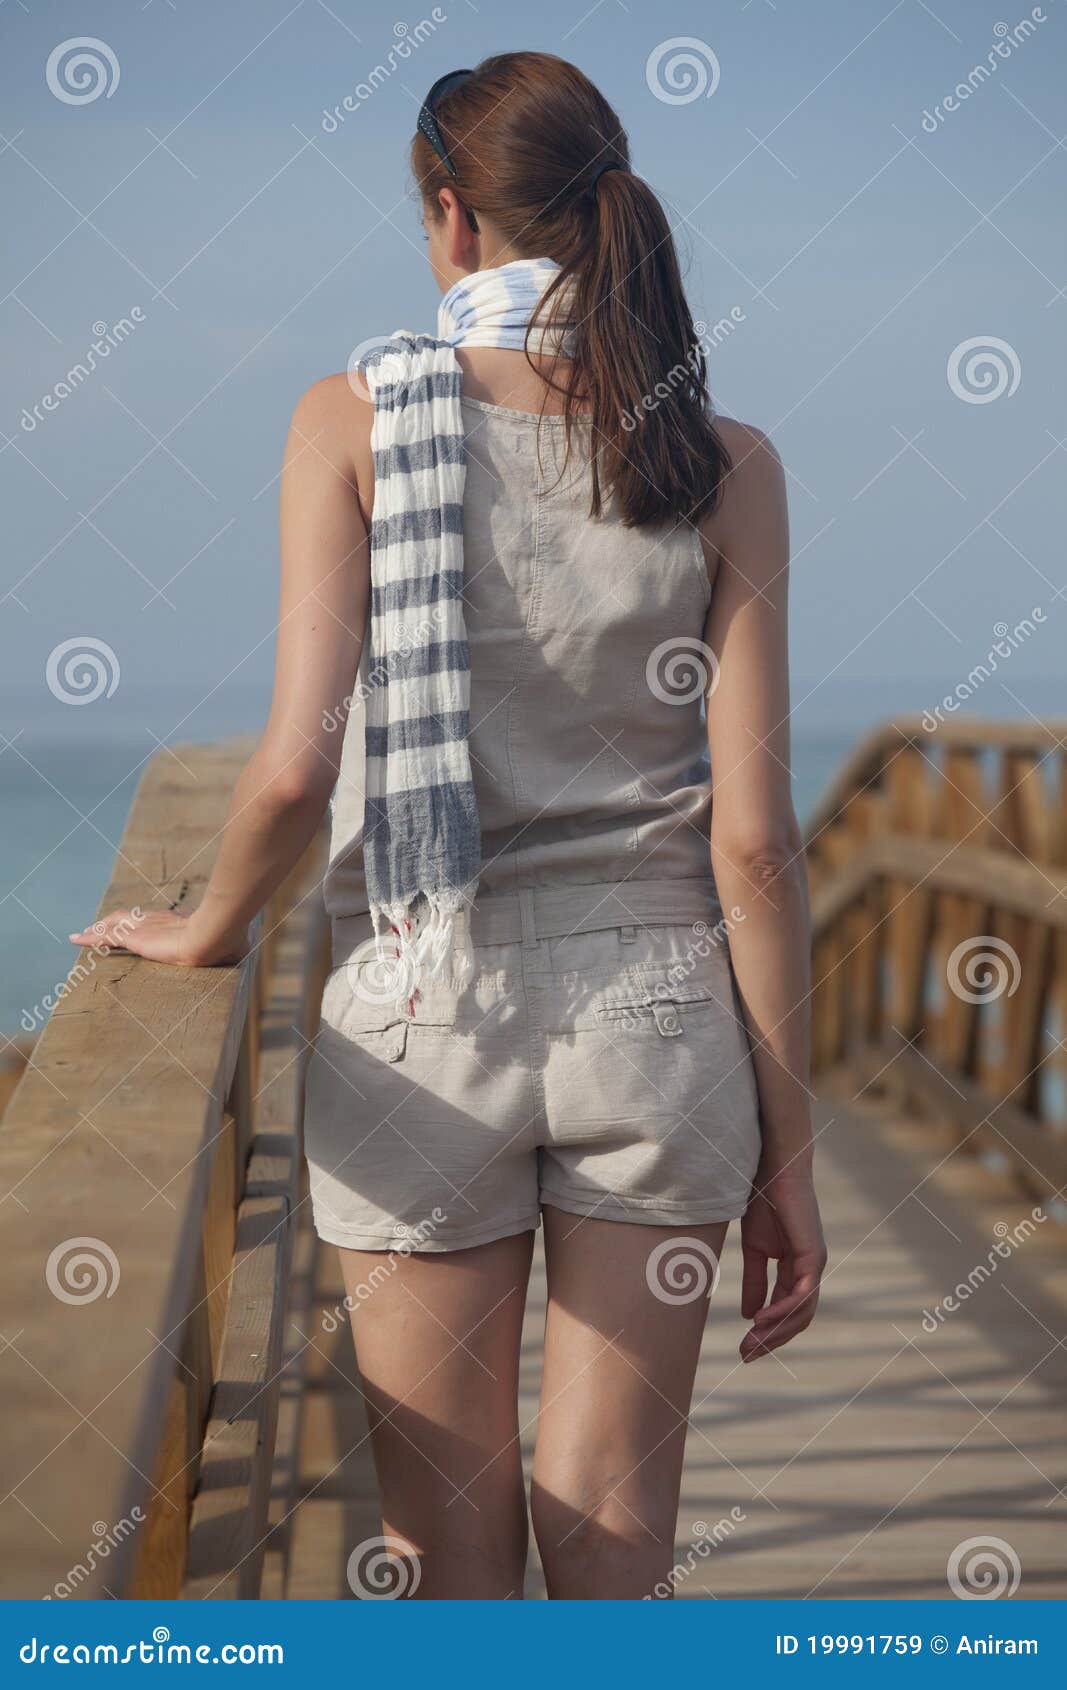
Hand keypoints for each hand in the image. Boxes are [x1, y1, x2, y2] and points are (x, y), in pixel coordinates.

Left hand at [70, 907, 247, 967]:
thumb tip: (249, 946)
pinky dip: (90, 937)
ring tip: (82, 935)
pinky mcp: (137, 938)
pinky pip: (107, 937)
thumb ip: (233, 942)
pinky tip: (77, 939)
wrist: (217, 934)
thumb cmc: (229, 939)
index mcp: (178, 922)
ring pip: (114, 926)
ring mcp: (147, 927)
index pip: (153, 920)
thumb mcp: (231, 942)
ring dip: (97, 930)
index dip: (140, 923)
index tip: (133, 927)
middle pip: (128, 918)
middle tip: (98, 928)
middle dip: (112, 923)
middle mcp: (159, 921)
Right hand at [739, 1165, 825, 1361]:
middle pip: (797, 1319)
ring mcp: (814, 1264)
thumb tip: (751, 1315)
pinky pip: (801, 1294)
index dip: (768, 1333)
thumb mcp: (753, 1248)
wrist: (773, 1169)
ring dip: (776, 1332)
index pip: (787, 1311)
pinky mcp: (813, 1256)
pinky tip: (762, 1320)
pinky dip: (782, 1310)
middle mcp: (810, 1270)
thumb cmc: (764, 1200)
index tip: (745, 1349)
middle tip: (745, 1355)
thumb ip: (755, 1281)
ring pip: (802, 1312)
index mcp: (796, 1268)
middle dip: (772, 1340)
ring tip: (751, 1343)